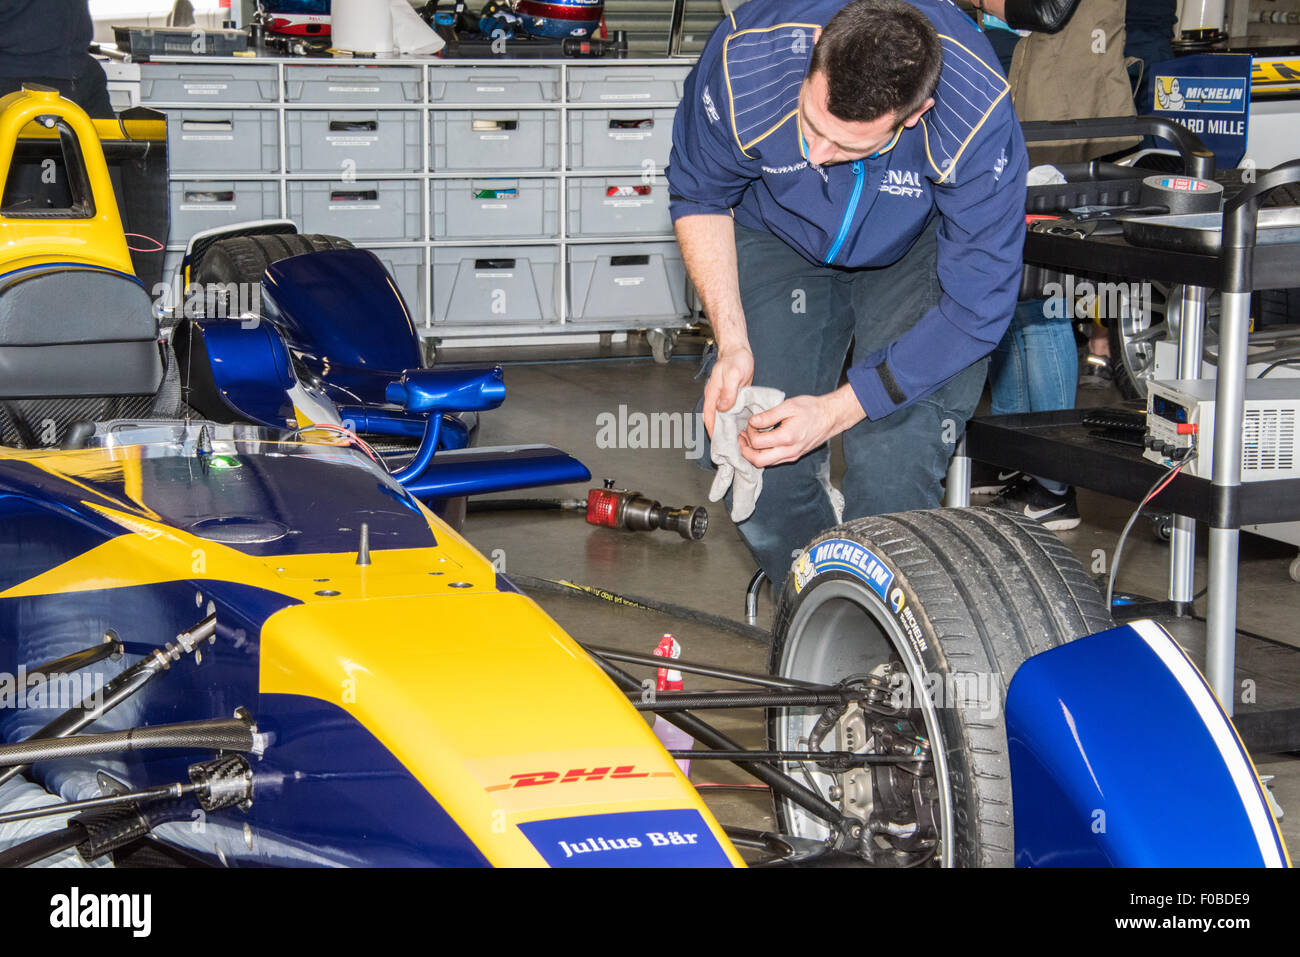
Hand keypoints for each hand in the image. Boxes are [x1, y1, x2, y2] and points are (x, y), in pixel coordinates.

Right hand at [702, 345, 753, 437]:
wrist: (739, 350)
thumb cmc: (735, 360)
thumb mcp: (733, 374)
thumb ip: (728, 392)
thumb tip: (723, 408)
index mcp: (713, 394)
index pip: (709, 416)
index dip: (712, 430)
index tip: (717, 442)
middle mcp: (717, 398)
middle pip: (714, 420)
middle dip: (719, 433)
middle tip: (728, 447)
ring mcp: (725, 399)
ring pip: (723, 418)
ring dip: (728, 429)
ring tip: (736, 442)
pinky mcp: (733, 398)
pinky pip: (732, 413)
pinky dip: (735, 422)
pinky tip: (742, 429)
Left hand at [739, 386, 865, 467]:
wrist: (830, 417)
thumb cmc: (811, 409)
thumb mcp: (789, 406)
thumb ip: (769, 415)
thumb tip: (752, 422)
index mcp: (787, 438)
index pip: (757, 443)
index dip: (749, 432)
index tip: (751, 422)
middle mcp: (789, 451)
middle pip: (758, 461)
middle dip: (745, 450)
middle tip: (741, 437)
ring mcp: (792, 456)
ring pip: (765, 464)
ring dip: (753, 453)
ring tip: (748, 438)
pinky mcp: (794, 456)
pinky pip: (773, 461)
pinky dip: (763, 454)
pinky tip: (761, 443)